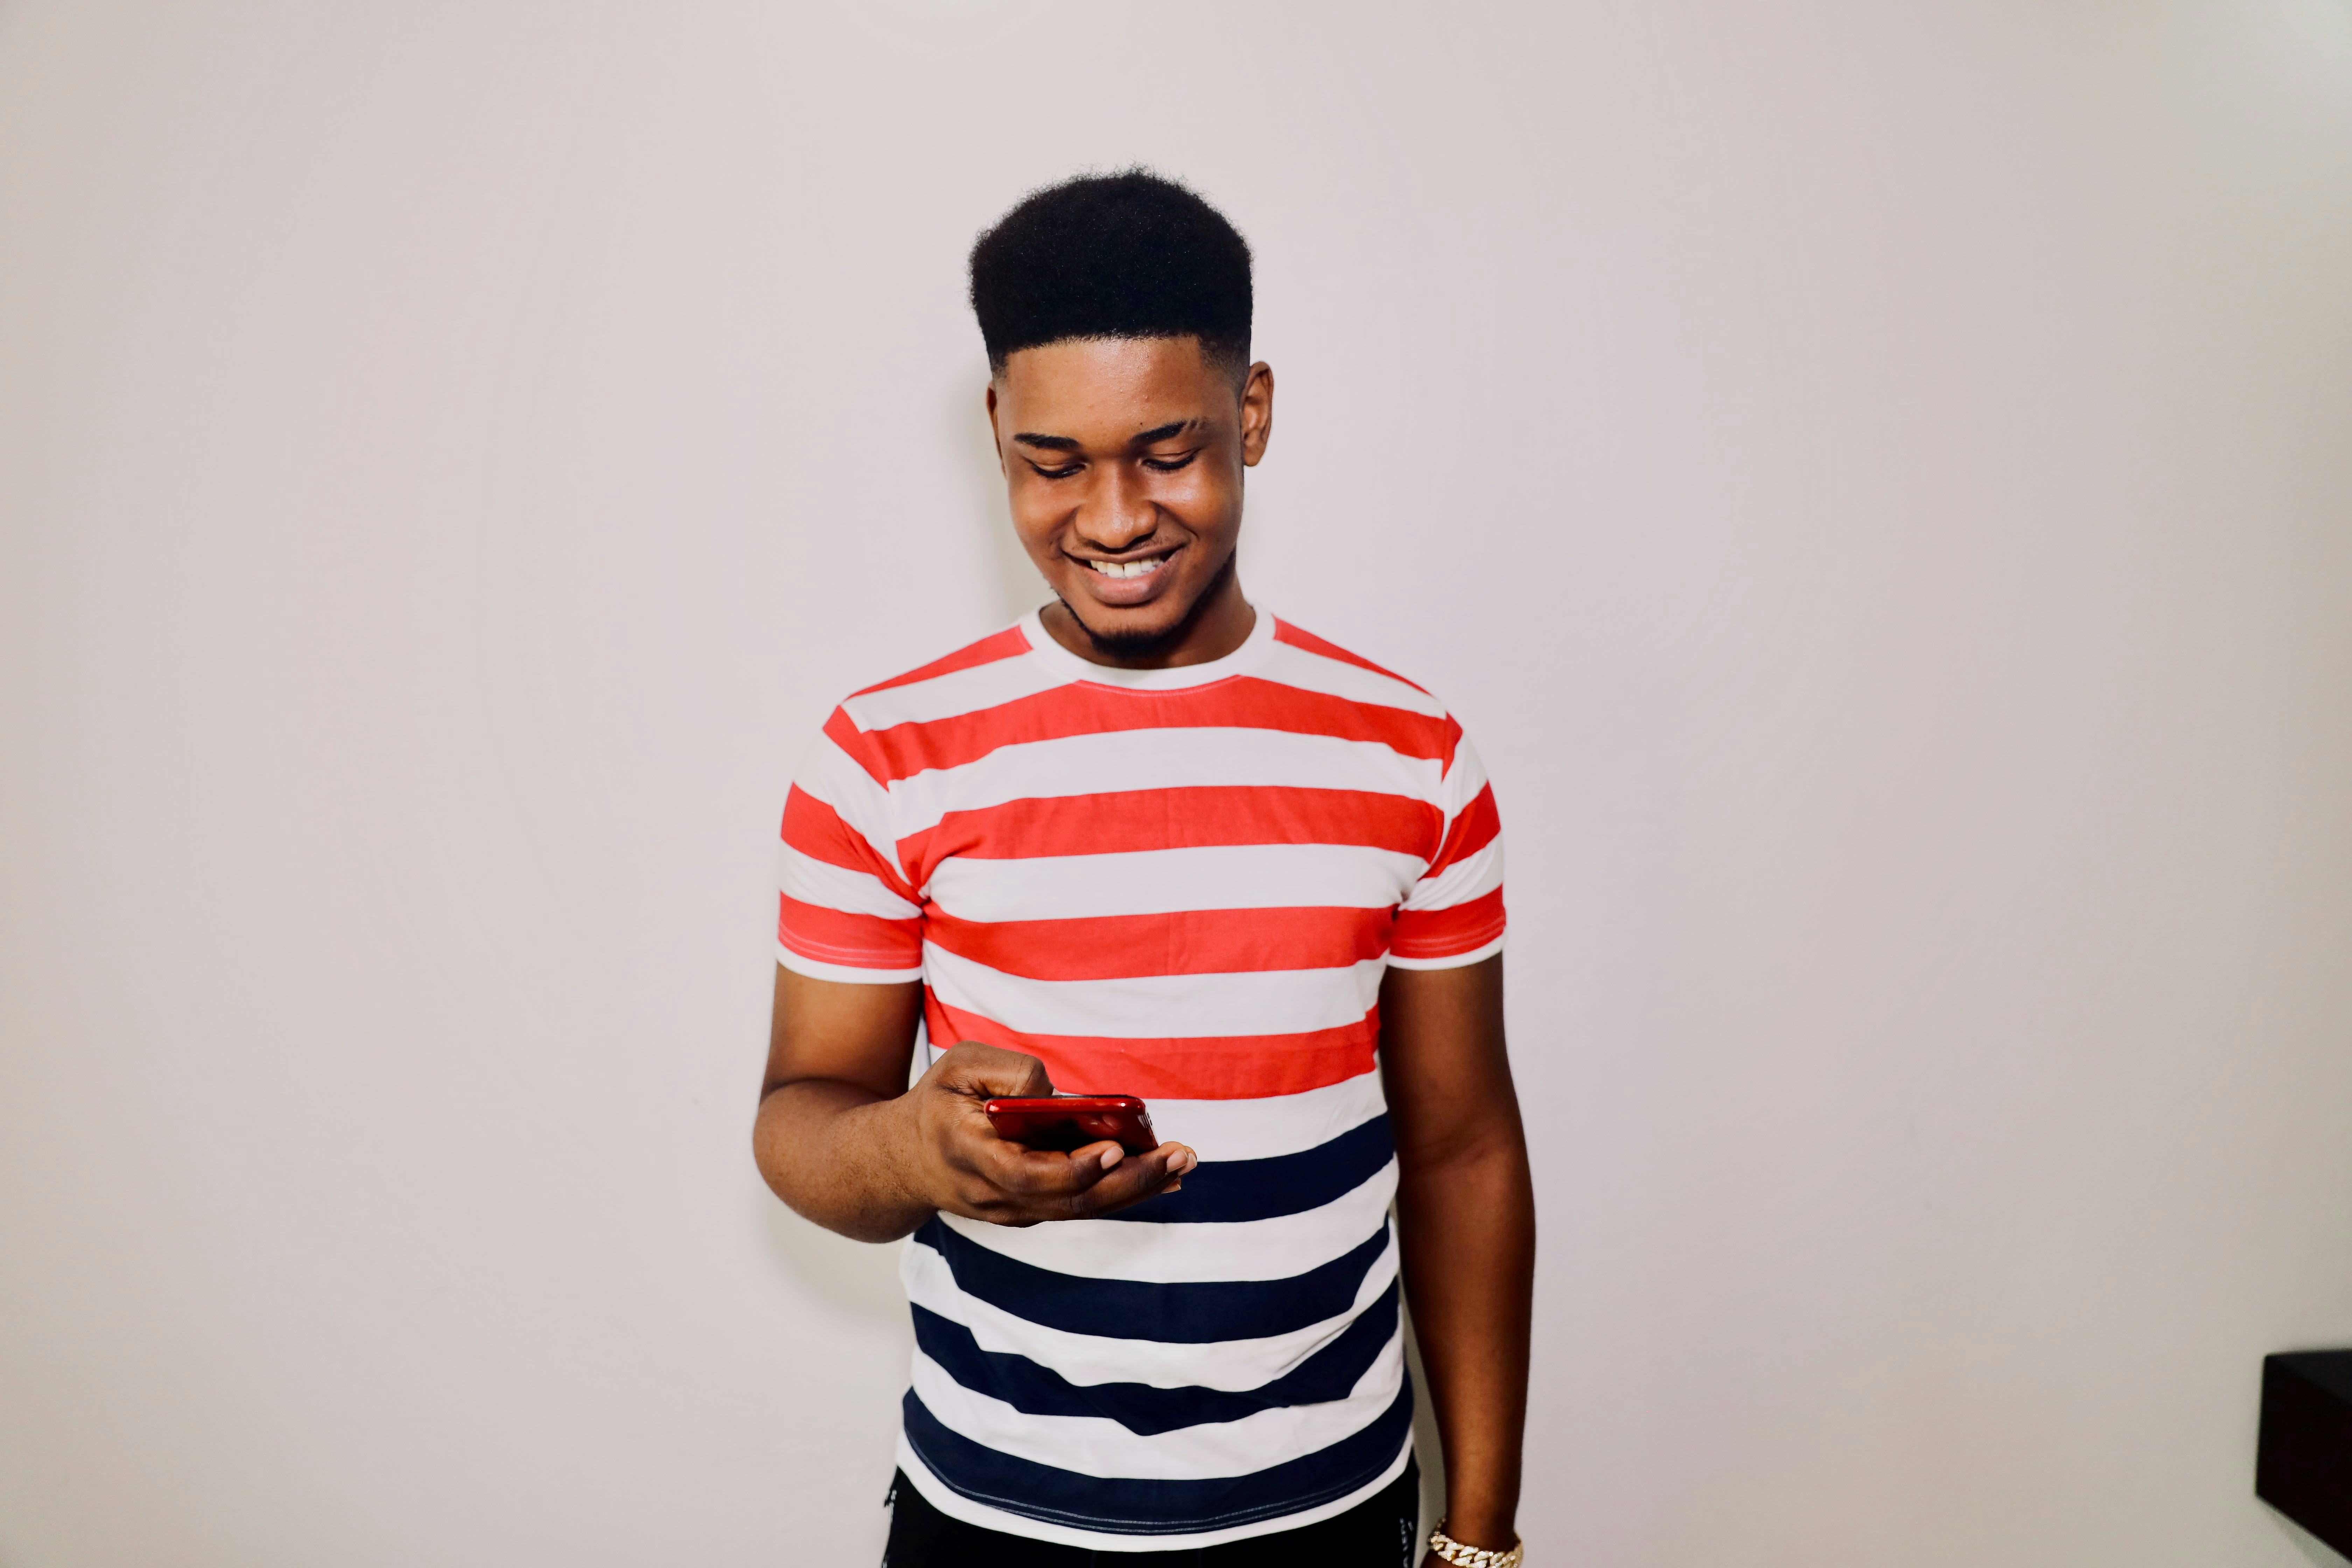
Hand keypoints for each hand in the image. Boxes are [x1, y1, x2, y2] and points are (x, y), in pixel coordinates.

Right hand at [897, 1042, 1194, 1226]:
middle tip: (1178, 1156)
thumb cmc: (939, 1102)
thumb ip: (1005, 1071)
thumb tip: (1056, 1093)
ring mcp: (1013, 1211)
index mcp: (971, 1155)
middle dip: (1128, 1181)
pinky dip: (1120, 1191)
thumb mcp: (958, 1066)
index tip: (1115, 1146)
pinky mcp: (1030, 1210)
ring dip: (1135, 1188)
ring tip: (1182, 1163)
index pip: (1027, 1175)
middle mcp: (994, 1195)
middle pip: (1069, 1202)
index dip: (1074, 1167)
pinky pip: (1079, 1206)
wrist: (902, 1160)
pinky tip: (1160, 1175)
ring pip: (1080, 1209)